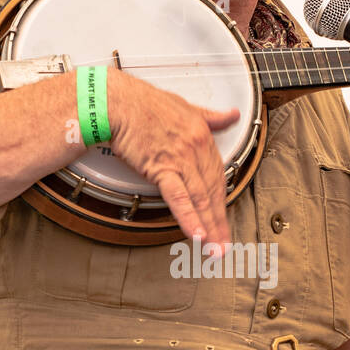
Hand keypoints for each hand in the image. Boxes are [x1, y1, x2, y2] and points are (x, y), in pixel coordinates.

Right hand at [106, 66, 239, 247]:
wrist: (117, 102)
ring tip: (214, 247)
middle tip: (223, 244)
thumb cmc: (144, 103)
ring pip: (200, 198)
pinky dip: (189, 217)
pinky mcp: (161, 167)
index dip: (222, 201)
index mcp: (203, 136)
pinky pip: (179, 197)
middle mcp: (196, 148)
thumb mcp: (186, 106)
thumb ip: (211, 117)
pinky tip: (196, 234)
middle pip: (213, 192)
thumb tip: (232, 115)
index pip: (218, 176)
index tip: (223, 219)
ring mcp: (180, 158)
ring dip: (209, 226)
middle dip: (220, 222)